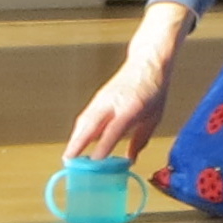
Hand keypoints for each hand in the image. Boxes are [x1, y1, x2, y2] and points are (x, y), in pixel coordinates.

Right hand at [67, 1, 193, 162]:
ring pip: (84, 121)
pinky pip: (85, 117)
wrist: (147, 61)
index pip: (114, 129)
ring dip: (74, 138)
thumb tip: (131, 160)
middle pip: (91, 124)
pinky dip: (79, 131)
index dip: (104, 145)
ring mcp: (103, 99)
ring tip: (69, 156)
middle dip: (78, 143)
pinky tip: (76, 143)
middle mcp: (114, 101)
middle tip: (69, 161)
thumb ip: (141, 139)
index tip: (95, 161)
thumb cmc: (152, 88)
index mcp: (132, 106)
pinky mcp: (97, 99)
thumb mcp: (154, 117)